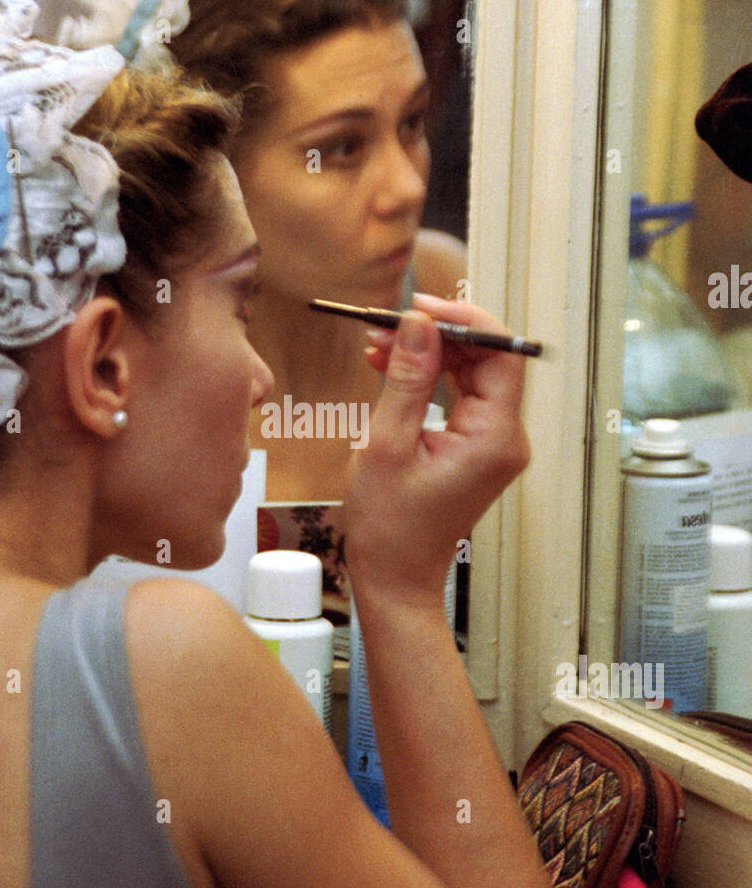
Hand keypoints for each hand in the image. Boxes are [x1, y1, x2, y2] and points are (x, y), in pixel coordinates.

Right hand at [344, 292, 530, 602]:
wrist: (396, 578)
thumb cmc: (392, 529)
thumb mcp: (387, 444)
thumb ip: (406, 378)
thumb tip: (417, 326)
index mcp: (495, 438)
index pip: (502, 353)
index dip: (465, 320)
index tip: (423, 308)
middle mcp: (505, 439)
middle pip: (487, 359)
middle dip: (438, 335)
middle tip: (391, 324)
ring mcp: (494, 445)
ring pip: (472, 374)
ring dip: (429, 354)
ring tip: (381, 345)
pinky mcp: (477, 449)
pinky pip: (461, 397)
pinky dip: (430, 378)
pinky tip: (392, 368)